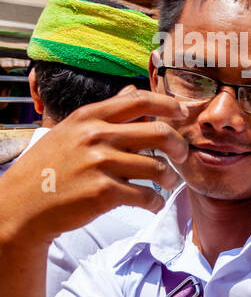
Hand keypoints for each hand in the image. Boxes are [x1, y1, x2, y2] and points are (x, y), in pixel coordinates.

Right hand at [0, 87, 186, 246]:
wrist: (21, 206)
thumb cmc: (49, 167)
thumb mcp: (70, 131)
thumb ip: (105, 113)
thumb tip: (134, 90)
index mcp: (89, 118)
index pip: (140, 100)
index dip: (168, 105)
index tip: (183, 113)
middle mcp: (96, 136)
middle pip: (159, 133)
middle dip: (179, 146)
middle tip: (181, 155)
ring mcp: (100, 164)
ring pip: (158, 168)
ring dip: (170, 178)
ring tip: (167, 183)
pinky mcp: (103, 193)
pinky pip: (147, 196)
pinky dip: (155, 202)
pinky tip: (151, 204)